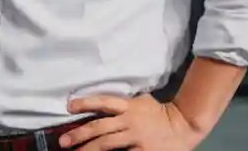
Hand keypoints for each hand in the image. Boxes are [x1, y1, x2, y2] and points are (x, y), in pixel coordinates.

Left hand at [59, 94, 204, 150]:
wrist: (185, 126)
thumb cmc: (160, 113)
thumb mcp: (141, 101)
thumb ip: (123, 104)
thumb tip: (102, 105)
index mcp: (128, 106)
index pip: (103, 102)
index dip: (86, 103)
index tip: (69, 106)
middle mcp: (130, 121)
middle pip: (100, 127)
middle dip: (79, 134)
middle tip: (63, 141)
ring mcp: (136, 137)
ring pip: (108, 143)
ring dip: (89, 149)